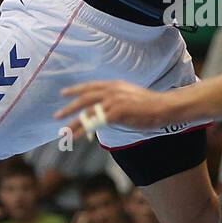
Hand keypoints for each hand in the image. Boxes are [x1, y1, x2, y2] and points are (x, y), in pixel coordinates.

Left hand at [56, 81, 180, 138]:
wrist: (165, 107)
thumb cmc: (151, 106)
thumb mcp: (130, 97)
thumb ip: (117, 101)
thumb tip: (106, 110)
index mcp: (115, 85)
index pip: (90, 86)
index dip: (76, 90)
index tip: (64, 93)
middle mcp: (112, 90)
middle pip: (85, 98)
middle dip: (69, 108)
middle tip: (57, 116)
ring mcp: (114, 101)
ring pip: (88, 112)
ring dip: (74, 123)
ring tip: (64, 131)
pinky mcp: (117, 112)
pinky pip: (96, 122)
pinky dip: (85, 130)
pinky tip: (78, 137)